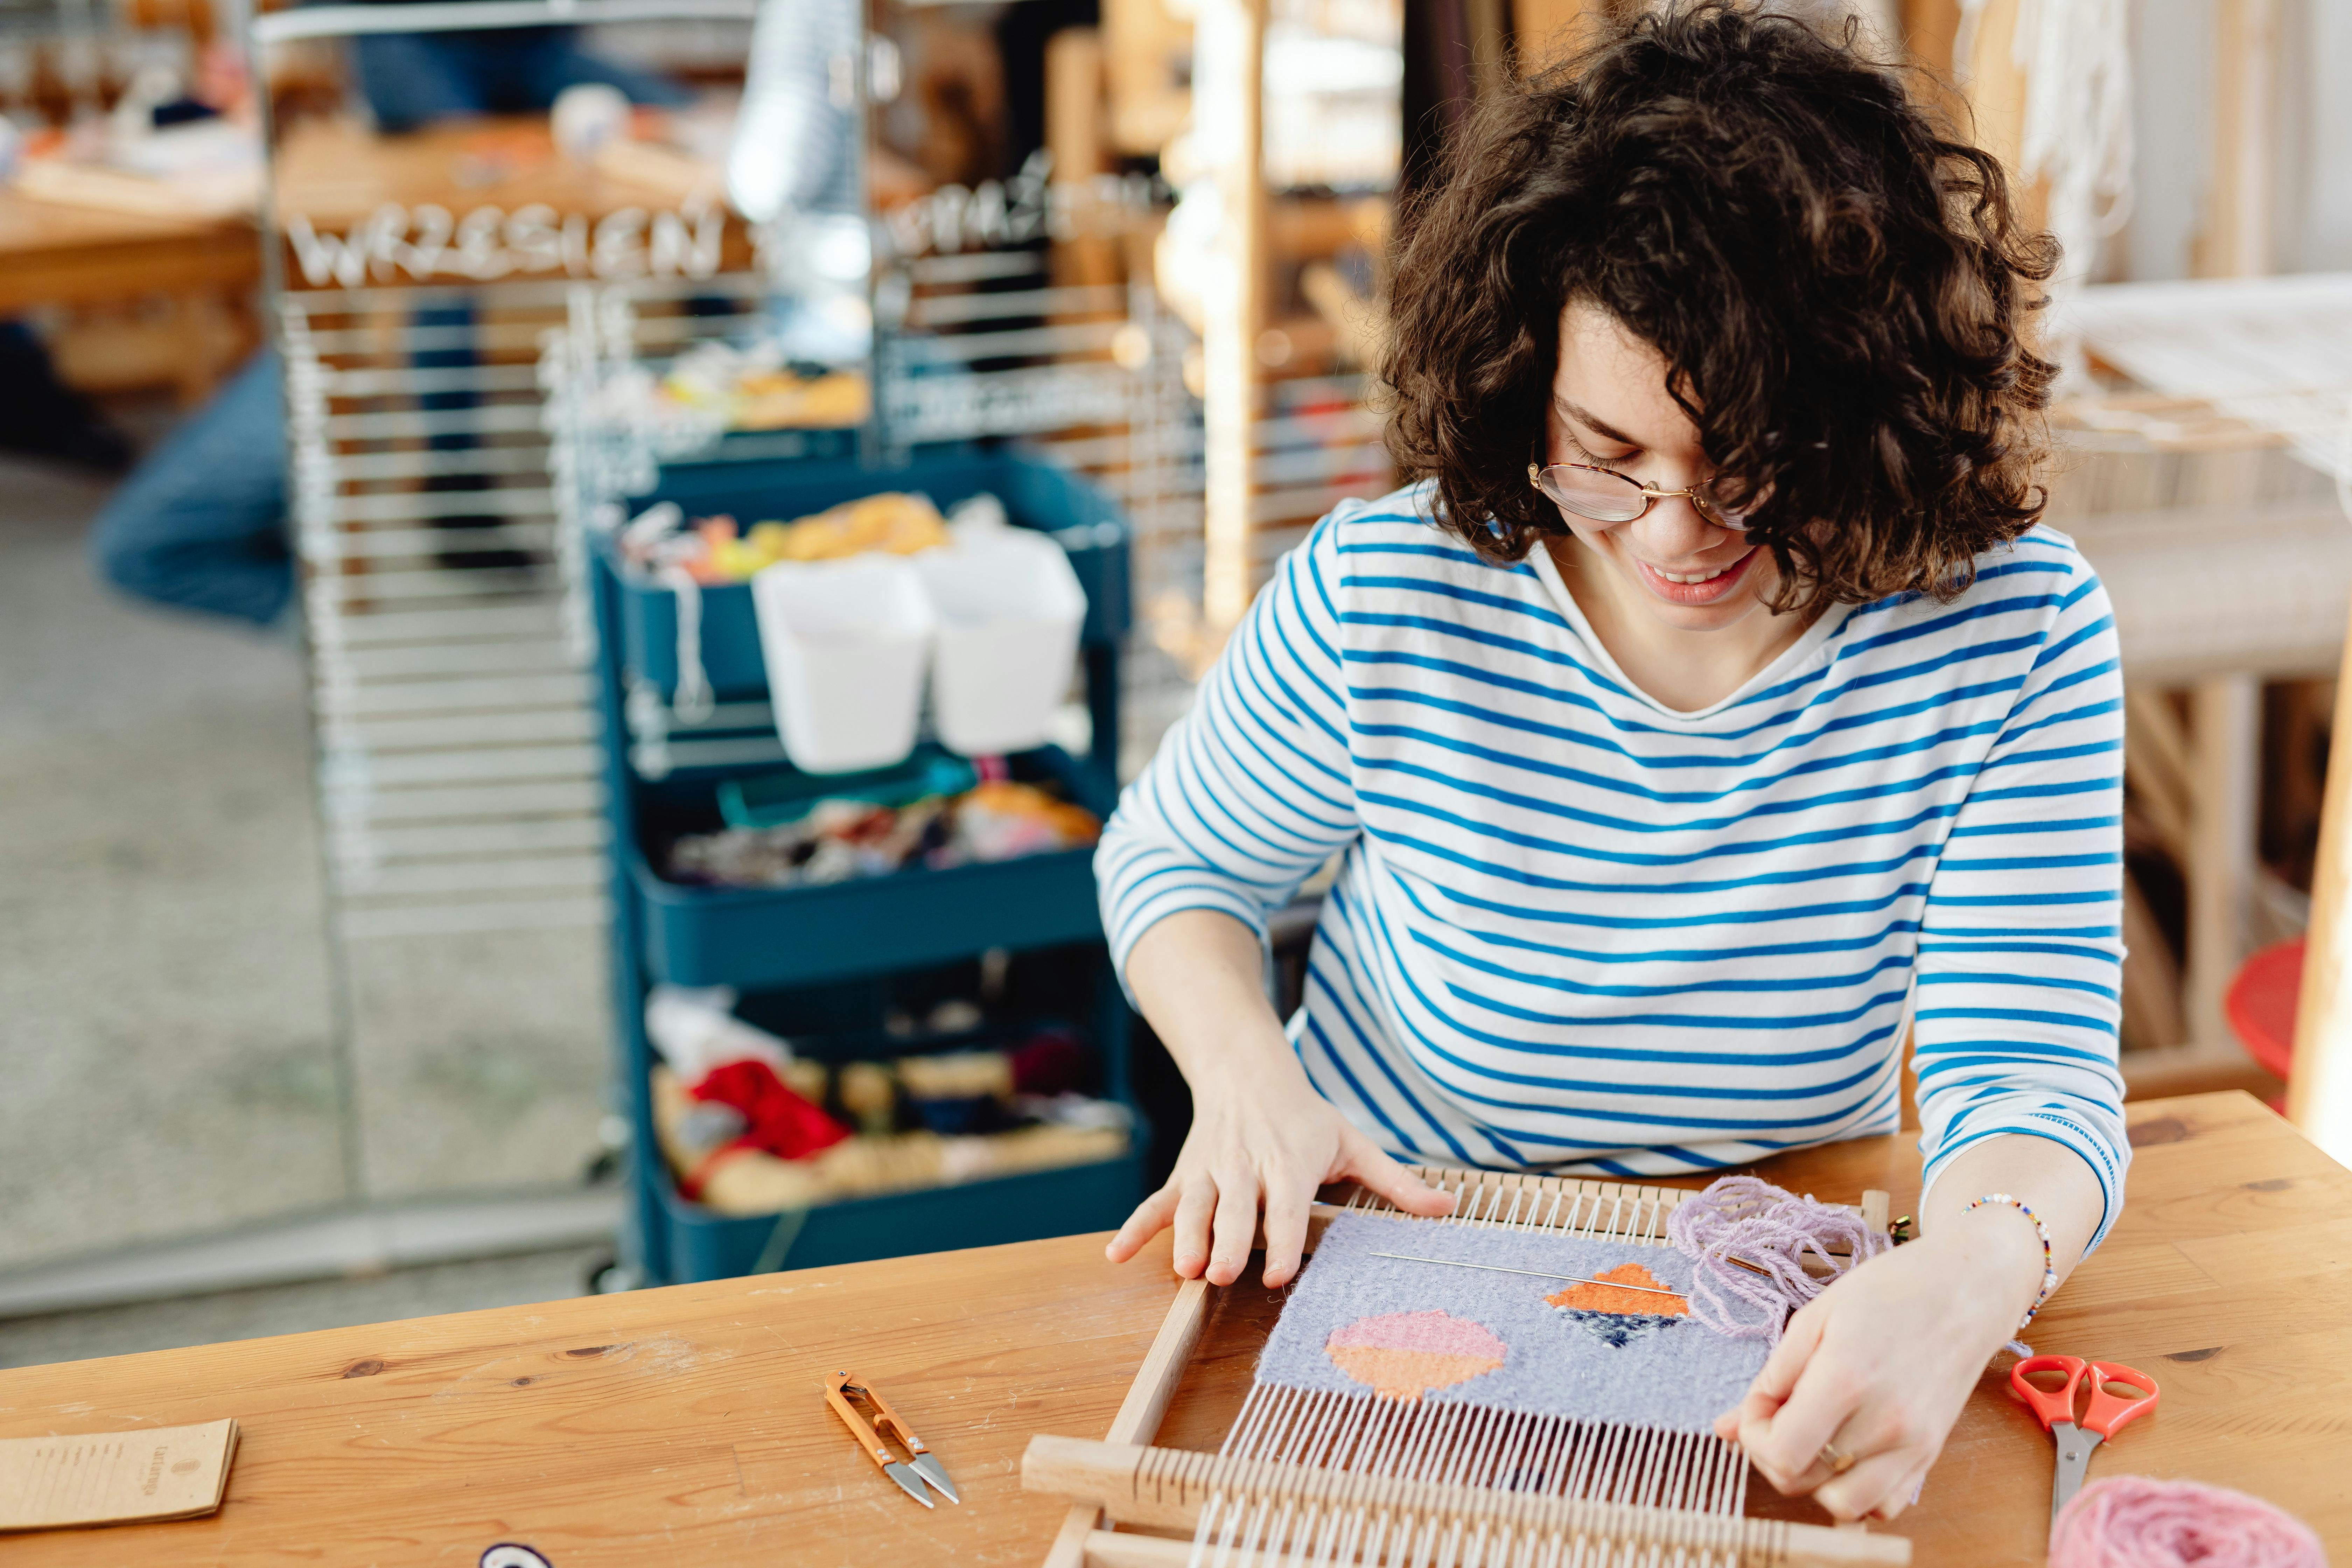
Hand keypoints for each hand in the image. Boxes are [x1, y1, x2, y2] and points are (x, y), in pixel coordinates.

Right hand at [1105, 1080, 1452, 1287]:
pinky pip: (1157, 1203)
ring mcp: (1209, 1171)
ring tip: (1185, 1271)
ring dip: (1187, 1238)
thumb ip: (1396, 1182)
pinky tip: (1116, 1256)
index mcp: (1289, 1160)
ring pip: (1195, 1207)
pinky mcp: (1184, 1176)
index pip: (1286, 1203)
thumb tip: (1448, 1209)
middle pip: (1236, 1209)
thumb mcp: (1353, 1141)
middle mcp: (1245, 1166)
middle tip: (1223, 1276)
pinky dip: (1136, 1228)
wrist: (1246, 1071)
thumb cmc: (1305, 1117)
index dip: (1283, 1238)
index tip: (1278, 1273)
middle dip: (1229, 1242)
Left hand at [1711, 1221, 2037, 1520]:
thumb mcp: (1815, 1318)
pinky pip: (1883, 1506)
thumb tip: (1726, 1429)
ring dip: (1812, 1479)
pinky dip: (1856, 1492)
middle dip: (1773, 1453)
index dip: (1754, 1435)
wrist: (1964, 1291)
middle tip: (1780, 1413)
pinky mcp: (1931, 1454)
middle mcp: (1884, 1423)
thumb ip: (1771, 1378)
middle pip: (1802, 1481)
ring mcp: (1913, 1445)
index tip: (1759, 1405)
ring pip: (1842, 1505)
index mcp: (1846, 1380)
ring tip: (1812, 1435)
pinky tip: (1846, 1454)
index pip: (1780, 1453)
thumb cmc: (1888, 1292)